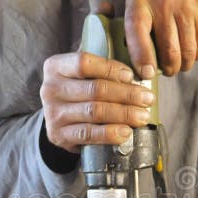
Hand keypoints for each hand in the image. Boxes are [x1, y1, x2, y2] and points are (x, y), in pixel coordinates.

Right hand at [40, 52, 154, 153]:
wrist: (60, 121)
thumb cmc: (79, 92)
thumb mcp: (83, 74)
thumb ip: (102, 67)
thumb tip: (140, 68)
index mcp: (55, 67)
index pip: (83, 63)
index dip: (110, 69)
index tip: (131, 76)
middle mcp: (50, 89)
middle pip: (94, 89)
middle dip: (126, 94)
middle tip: (147, 99)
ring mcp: (53, 113)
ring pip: (95, 112)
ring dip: (124, 114)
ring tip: (142, 116)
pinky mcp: (58, 135)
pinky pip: (89, 134)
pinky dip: (110, 133)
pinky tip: (126, 132)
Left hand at [125, 0, 197, 77]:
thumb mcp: (134, 3)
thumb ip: (131, 31)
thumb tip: (137, 67)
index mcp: (140, 3)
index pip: (138, 33)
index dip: (142, 58)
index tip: (146, 73)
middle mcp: (164, 5)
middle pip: (169, 50)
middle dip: (168, 69)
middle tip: (167, 71)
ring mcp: (186, 8)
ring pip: (187, 51)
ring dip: (183, 65)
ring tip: (179, 65)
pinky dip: (196, 55)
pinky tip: (191, 54)